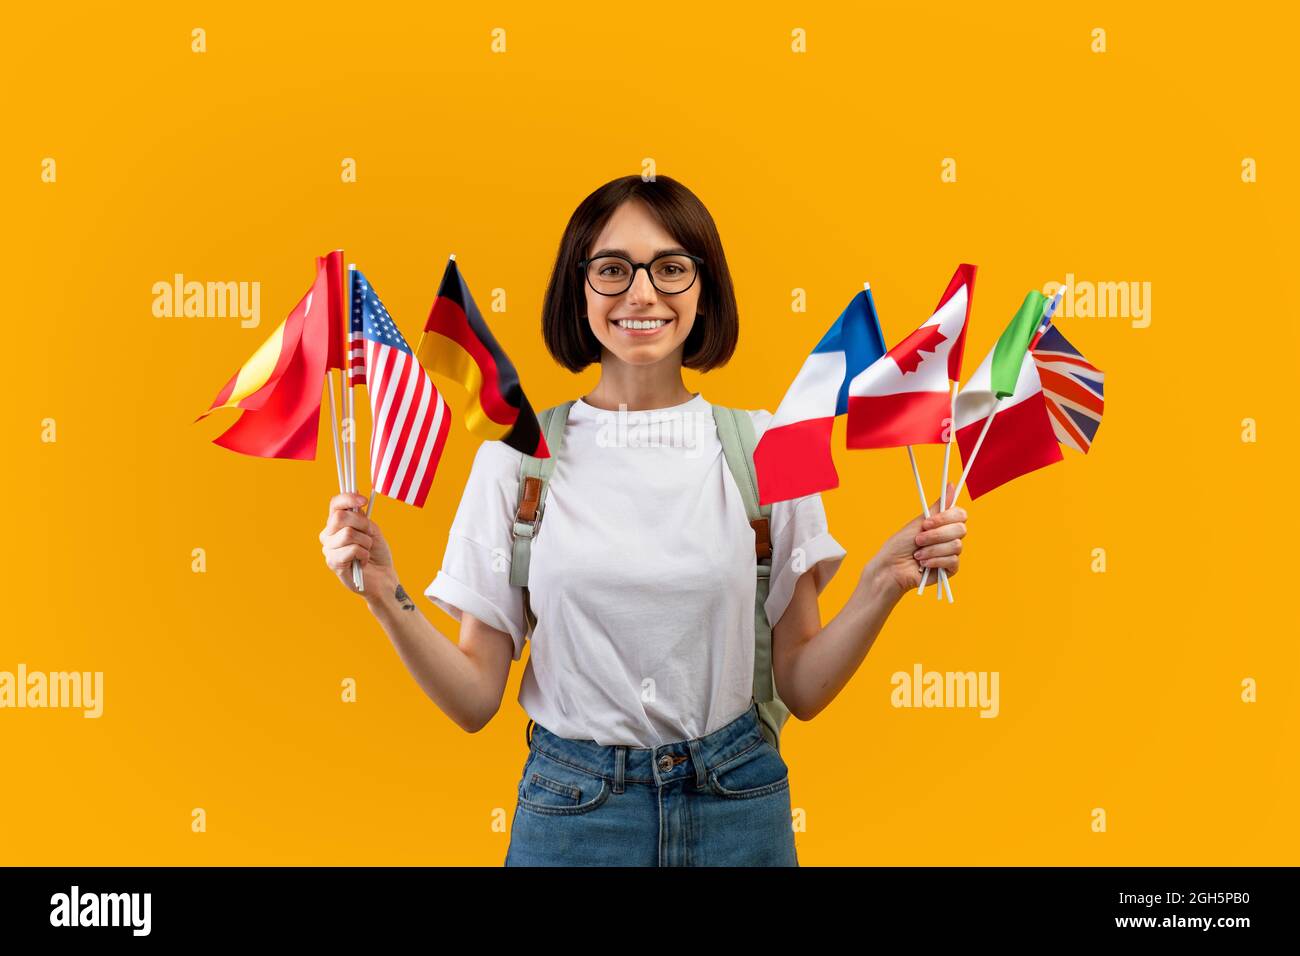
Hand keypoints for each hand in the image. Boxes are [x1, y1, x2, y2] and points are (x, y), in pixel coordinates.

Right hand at [319, 492, 395, 594]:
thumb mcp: (372, 530)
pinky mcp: (333, 563)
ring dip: (365, 542)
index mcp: (336, 524)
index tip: (364, 500)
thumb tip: (355, 493)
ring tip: (367, 550)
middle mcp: (328, 535)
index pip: (335, 504)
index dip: (348, 498)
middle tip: (370, 534)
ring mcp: (328, 549)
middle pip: (339, 518)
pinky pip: (352, 549)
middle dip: (362, 524)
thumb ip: (361, 516)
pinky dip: (364, 554)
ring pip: (348, 534)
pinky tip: (363, 561)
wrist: (383, 578)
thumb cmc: (376, 553)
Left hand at [862, 482, 968, 600]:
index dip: (945, 518)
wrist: (891, 568)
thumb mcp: (918, 522)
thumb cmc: (900, 546)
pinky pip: (953, 561)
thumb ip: (937, 507)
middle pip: (961, 529)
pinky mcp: (950, 569)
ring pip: (956, 546)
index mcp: (943, 524)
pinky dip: (935, 561)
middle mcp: (949, 537)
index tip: (926, 523)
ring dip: (932, 549)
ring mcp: (951, 553)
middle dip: (936, 535)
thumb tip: (951, 485)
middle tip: (918, 540)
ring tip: (917, 554)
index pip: (960, 514)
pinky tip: (923, 564)